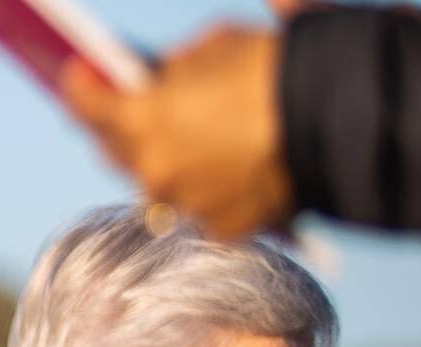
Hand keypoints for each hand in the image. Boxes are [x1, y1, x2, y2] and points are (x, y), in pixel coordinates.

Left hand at [60, 25, 293, 240]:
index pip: (88, 107)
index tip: (77, 75)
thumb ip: (173, 67)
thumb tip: (155, 77)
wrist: (343, 118)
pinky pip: (198, 207)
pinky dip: (205, 189)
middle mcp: (153, 171)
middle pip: (117, 151)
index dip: (80, 87)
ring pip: (157, 184)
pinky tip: (222, 170)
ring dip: (164, 162)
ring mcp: (185, 205)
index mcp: (142, 120)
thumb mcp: (216, 44)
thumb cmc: (277, 69)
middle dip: (120, 128)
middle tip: (126, 109)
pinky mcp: (219, 228)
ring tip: (182, 140)